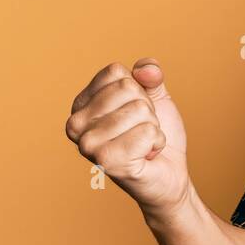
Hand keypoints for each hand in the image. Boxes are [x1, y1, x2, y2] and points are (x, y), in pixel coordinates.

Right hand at [64, 58, 190, 213]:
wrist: (168, 174)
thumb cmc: (154, 135)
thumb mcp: (155, 97)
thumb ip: (150, 75)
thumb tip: (146, 69)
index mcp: (81, 104)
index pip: (116, 73)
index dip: (138, 90)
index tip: (136, 114)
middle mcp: (76, 124)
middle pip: (128, 89)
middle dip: (147, 110)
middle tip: (140, 132)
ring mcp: (88, 145)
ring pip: (139, 110)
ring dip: (153, 128)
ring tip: (142, 144)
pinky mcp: (106, 161)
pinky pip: (147, 132)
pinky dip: (157, 142)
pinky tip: (146, 156)